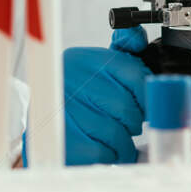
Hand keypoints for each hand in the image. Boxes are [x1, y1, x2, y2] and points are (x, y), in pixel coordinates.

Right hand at [62, 26, 152, 164]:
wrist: (42, 123)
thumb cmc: (77, 95)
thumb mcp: (96, 67)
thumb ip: (122, 52)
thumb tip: (137, 36)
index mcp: (86, 60)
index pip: (135, 75)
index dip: (148, 96)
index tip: (147, 106)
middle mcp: (74, 80)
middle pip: (128, 109)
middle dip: (133, 122)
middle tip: (126, 124)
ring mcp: (66, 110)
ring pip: (118, 135)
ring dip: (123, 143)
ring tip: (115, 139)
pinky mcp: (64, 139)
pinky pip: (104, 153)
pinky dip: (109, 156)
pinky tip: (102, 148)